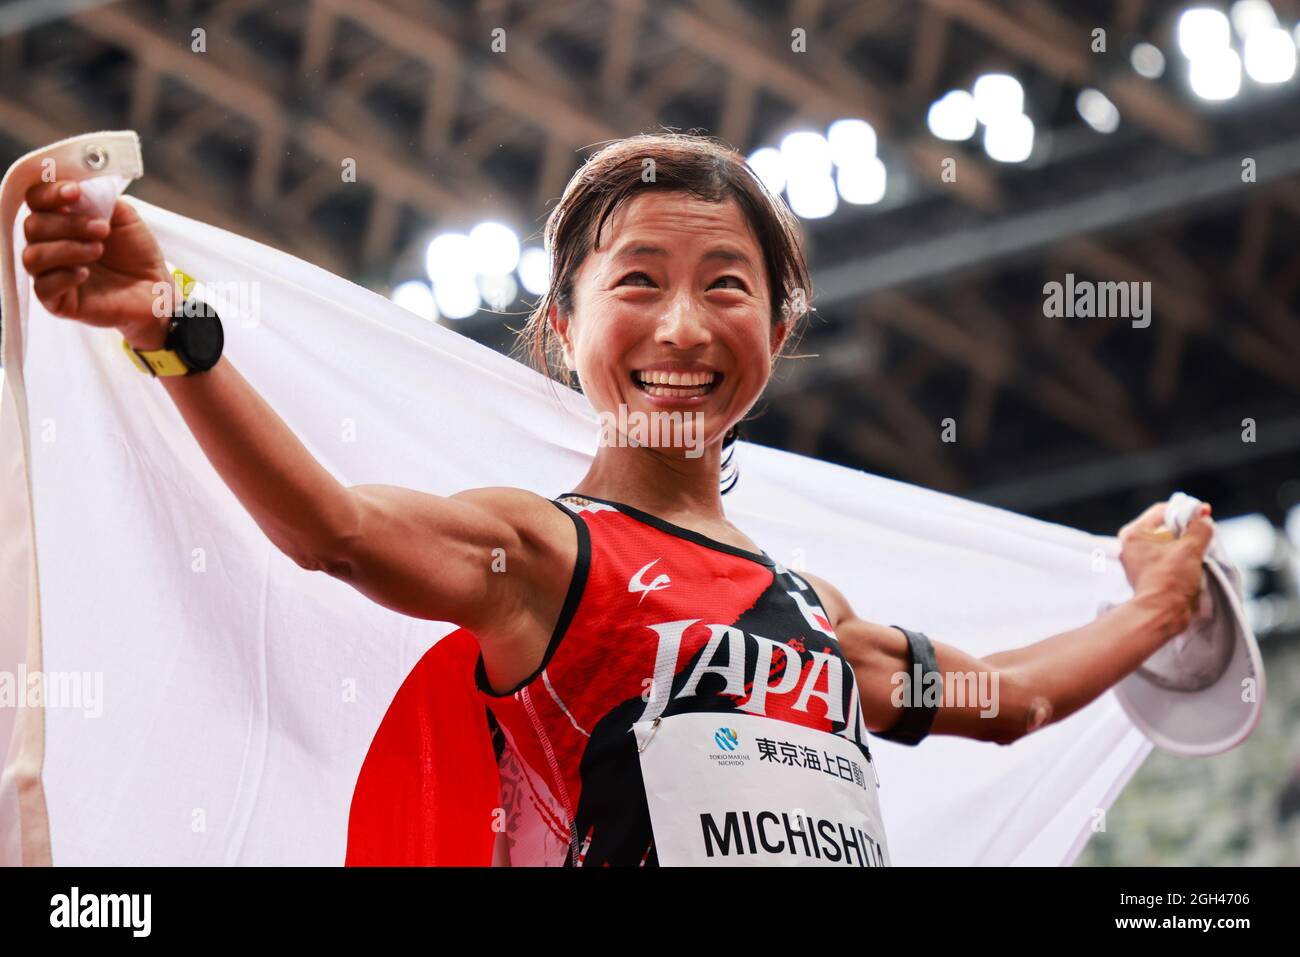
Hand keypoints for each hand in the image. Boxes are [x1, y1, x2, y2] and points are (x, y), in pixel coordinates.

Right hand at [22, 180, 173, 346]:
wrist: (157, 289)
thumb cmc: (138, 254)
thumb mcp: (125, 217)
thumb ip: (100, 199)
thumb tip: (78, 188)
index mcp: (61, 221)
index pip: (35, 200)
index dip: (48, 193)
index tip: (75, 193)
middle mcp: (51, 245)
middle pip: (32, 226)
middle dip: (68, 223)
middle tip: (102, 229)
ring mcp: (52, 274)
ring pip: (33, 256)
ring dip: (67, 248)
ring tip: (99, 249)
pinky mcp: (58, 301)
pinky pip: (43, 287)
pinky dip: (64, 276)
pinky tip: (86, 273)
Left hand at [1118, 500, 1214, 633]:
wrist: (1162, 613)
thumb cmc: (1171, 579)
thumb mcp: (1190, 548)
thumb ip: (1199, 529)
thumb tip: (1204, 520)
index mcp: (1134, 533)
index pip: (1161, 511)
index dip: (1186, 510)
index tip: (1205, 513)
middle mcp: (1132, 545)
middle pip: (1165, 527)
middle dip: (1187, 528)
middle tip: (1206, 530)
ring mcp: (1139, 560)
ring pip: (1168, 543)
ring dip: (1187, 543)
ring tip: (1203, 547)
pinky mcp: (1149, 574)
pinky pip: (1168, 557)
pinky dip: (1182, 556)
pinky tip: (1197, 560)